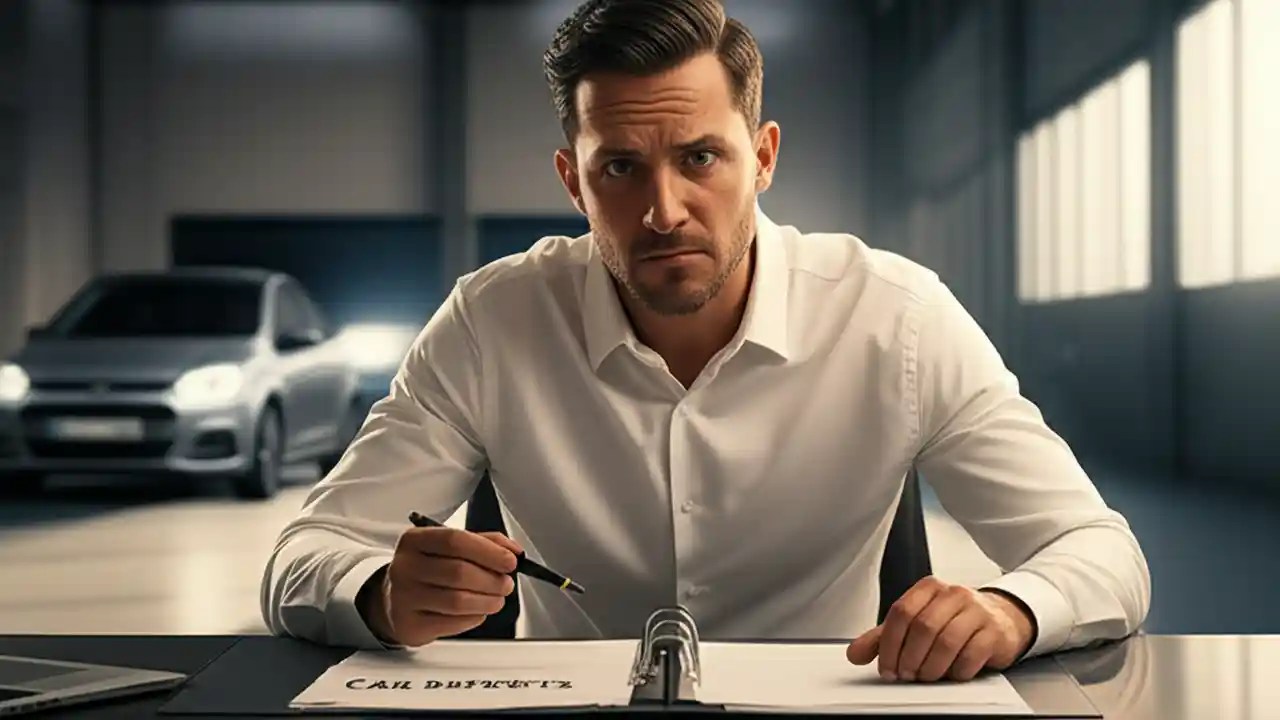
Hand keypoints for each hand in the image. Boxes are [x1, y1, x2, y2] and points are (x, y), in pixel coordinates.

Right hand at [358, 526, 521, 645]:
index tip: (510, 560)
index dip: (488, 551)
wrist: (392, 601)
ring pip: (458, 601)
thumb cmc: (426, 571)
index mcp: (414, 540)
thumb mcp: (448, 548)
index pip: (455, 540)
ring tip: (497, 599)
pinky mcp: (409, 625)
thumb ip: (483, 543)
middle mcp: (404, 567)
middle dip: (492, 580)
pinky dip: (474, 617)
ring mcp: (403, 597)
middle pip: (459, 572)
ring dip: (487, 601)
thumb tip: (513, 551)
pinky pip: (452, 622)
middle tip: (506, 584)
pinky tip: (477, 611)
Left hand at [846, 576, 1034, 681]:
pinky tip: (951, 673)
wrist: (1000, 619)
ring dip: (930, 667)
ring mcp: (977, 611)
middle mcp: (953, 594)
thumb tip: (854, 654)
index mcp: (928, 588)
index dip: (889, 644)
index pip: (901, 612)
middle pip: (922, 627)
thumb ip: (884, 638)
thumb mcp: (916, 624)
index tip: (886, 668)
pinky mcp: (994, 632)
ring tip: (925, 677)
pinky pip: (971, 655)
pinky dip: (956, 670)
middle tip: (904, 676)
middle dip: (909, 658)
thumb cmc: (952, 621)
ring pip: (946, 641)